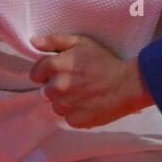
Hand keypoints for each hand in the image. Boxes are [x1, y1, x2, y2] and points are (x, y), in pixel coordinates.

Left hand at [30, 34, 152, 127]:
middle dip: (57, 87)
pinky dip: (76, 113)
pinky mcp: (75, 120)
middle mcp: (57, 87)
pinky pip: (68, 118)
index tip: (61, 72)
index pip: (35, 74)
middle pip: (45, 91)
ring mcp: (66, 106)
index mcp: (56, 66)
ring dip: (66, 101)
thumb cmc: (106, 62)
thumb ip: (55, 41)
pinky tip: (89, 104)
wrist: (128, 84)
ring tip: (84, 94)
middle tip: (76, 83)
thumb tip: (33, 42)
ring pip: (56, 106)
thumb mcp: (82, 43)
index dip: (47, 73)